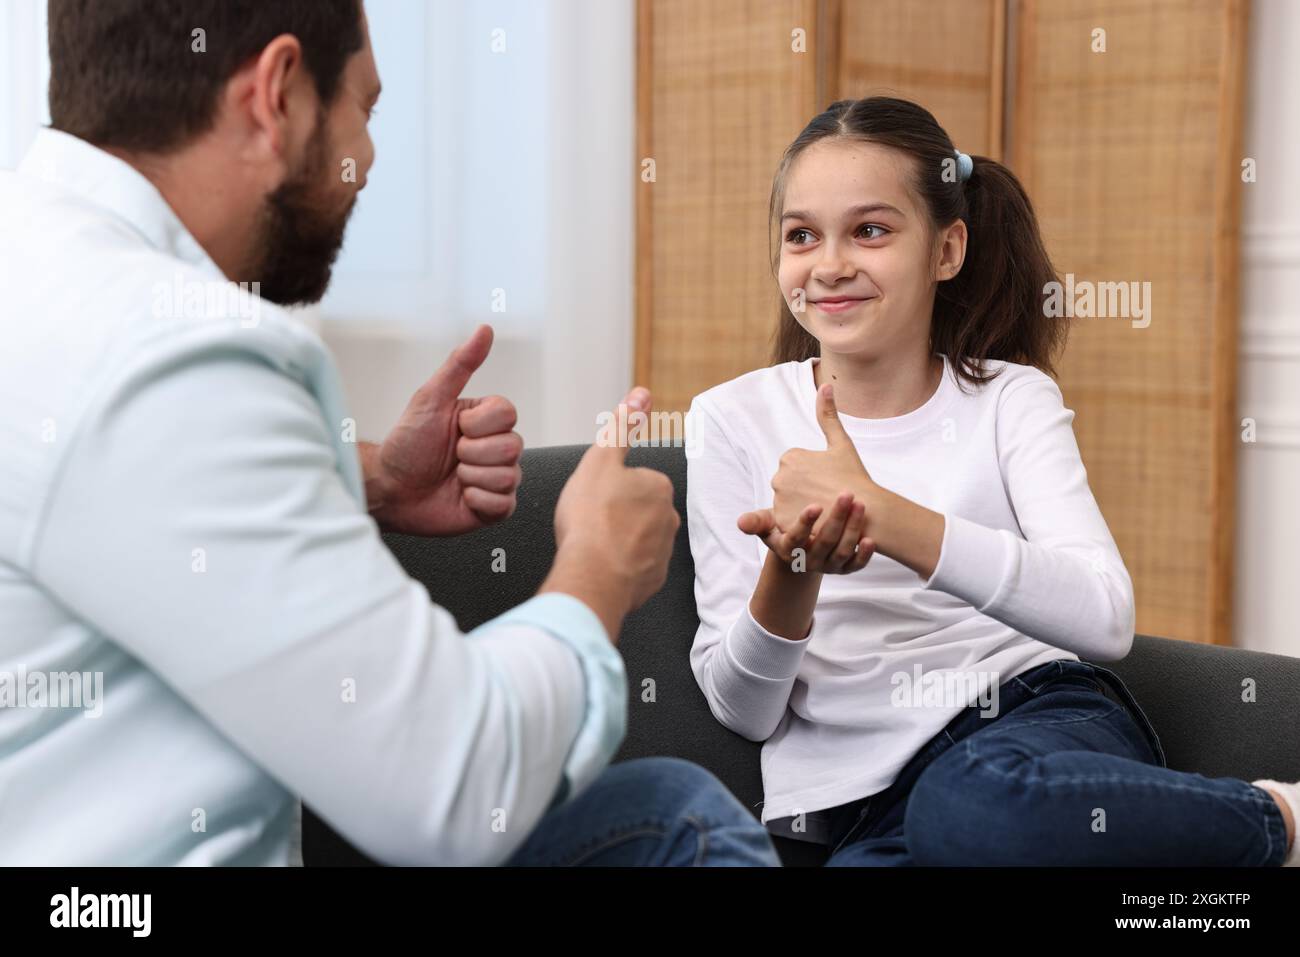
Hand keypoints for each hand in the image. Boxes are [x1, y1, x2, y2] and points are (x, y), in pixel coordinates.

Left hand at [365, 324, 522, 536]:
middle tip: (451, 457)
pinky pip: (503, 504)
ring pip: (508, 476)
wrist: (390, 488)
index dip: (478, 424)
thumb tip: (485, 329)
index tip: (455, 428)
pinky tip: (460, 498)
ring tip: (452, 478)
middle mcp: (497, 448)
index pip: (509, 415)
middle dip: (472, 454)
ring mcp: (497, 478)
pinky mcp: (494, 509)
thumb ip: (460, 364)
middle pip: (512, 447)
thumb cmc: (407, 443)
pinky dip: (477, 501)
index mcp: (487, 420)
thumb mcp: (430, 399)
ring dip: (471, 478)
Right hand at [541, 387, 679, 639]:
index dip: (605, 488)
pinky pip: (633, 566)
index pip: (631, 479)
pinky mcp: (653, 578)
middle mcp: (669, 517)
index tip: (592, 499)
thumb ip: (622, 426)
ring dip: (615, 540)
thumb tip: (642, 394)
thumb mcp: (600, 460)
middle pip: (634, 508)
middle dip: (614, 514)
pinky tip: (600, 565)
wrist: (592, 578)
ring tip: (593, 545)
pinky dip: (618, 565)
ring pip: (634, 538)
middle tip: (589, 523)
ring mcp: (663, 550)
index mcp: (658, 486)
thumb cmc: (591, 520)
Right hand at [739, 491, 874, 574]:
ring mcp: (827, 567)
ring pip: (842, 551)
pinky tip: (870, 539)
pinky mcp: (843, 570)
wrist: (802, 550)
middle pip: (824, 542)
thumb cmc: (783, 529)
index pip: (796, 538)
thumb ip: (756, 522)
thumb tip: (741, 522)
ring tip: (861, 506)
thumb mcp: (768, 525)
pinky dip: (864, 555)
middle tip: (847, 494)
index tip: (815, 504)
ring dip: (853, 530)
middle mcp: (808, 561)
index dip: (805, 523)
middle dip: (837, 518)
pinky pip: (855, 565)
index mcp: (789, 549)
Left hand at [772, 382, 874, 536]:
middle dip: (806, 492)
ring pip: (790, 505)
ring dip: (803, 508)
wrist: (865, 512)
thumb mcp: (841, 443)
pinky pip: (788, 522)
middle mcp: (779, 477)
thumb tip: (825, 384)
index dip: (815, 476)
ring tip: (825, 510)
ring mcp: (780, 502)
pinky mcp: (784, 524)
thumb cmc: (854, 477)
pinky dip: (800, 524)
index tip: (829, 480)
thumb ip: (828, 415)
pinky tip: (818, 523)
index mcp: (790, 457)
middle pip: (791, 487)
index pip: (796, 468)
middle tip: (829, 495)